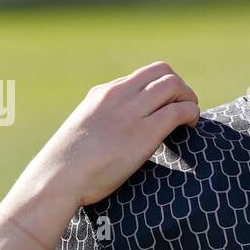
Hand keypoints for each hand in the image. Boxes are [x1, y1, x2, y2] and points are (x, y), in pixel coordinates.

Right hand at [33, 61, 200, 206]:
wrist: (58, 178)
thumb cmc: (67, 166)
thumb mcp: (84, 131)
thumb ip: (102, 123)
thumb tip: (114, 136)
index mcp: (102, 93)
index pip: (143, 75)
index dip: (163, 87)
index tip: (168, 105)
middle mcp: (117, 95)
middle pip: (163, 71)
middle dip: (180, 88)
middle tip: (184, 109)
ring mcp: (131, 112)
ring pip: (173, 85)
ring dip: (189, 99)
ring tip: (190, 120)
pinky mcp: (144, 133)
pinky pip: (178, 111)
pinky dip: (191, 114)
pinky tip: (190, 127)